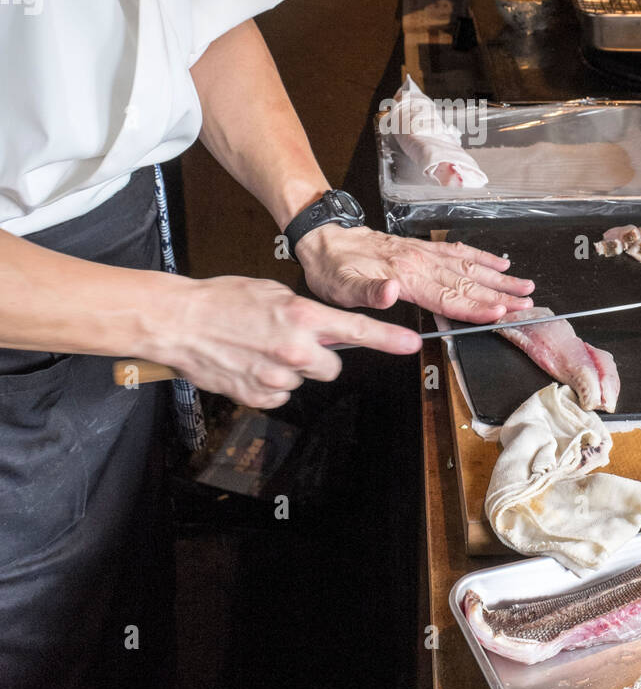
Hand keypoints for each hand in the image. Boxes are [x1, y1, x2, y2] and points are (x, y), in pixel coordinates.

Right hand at [159, 274, 421, 408]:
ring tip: (260, 349)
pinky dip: (270, 384)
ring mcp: (277, 376)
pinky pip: (280, 394)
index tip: (412, 344)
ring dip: (290, 369)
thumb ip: (304, 312)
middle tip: (293, 341)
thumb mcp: (272, 292)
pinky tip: (250, 365)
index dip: (388, 339)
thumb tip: (325, 326)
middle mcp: (295, 349)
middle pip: (332, 366)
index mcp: (302, 317)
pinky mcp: (258, 395)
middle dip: (319, 357)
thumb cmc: (221, 300)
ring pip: (304, 380)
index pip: (357, 331)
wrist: (180, 321)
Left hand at [294, 225, 534, 322]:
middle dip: (500, 296)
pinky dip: (481, 256)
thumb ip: (367, 292)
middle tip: (527, 305)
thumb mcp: (340, 287)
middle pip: (467, 283)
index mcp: (404, 277)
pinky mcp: (422, 249)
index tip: (501, 313)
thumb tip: (390, 292)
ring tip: (525, 286)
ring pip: (468, 267)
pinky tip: (499, 263)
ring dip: (498, 278)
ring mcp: (423, 254)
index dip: (475, 308)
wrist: (324, 239)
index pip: (447, 296)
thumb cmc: (332, 269)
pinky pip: (458, 252)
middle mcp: (419, 263)